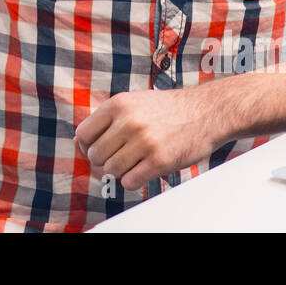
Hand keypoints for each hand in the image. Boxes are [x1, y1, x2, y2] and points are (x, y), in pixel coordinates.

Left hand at [74, 87, 221, 191]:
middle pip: (96, 155)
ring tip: (135, 162)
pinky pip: (129, 182)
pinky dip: (133, 180)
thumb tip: (79, 142)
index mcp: (118, 104)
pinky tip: (143, 169)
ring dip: (120, 171)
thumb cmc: (167, 109)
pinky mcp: (159, 161)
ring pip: (111, 170)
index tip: (100, 148)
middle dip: (104, 161)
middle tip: (120, 157)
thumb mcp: (133, 102)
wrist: (206, 111)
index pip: (83, 134)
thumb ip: (107, 119)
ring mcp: (144, 141)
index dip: (88, 146)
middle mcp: (129, 121)